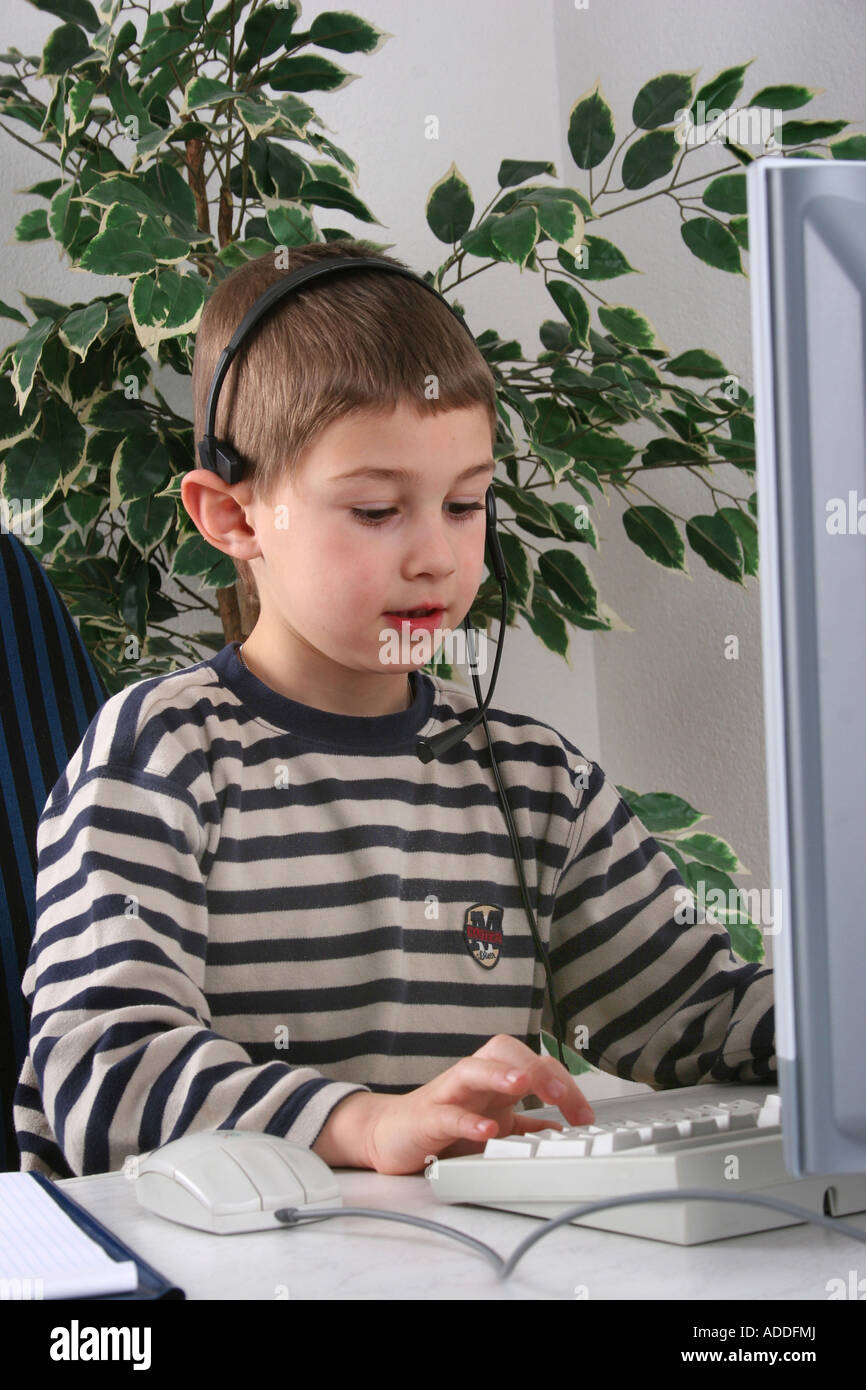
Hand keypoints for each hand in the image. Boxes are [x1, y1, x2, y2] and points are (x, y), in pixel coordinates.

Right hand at [362, 1034, 594, 1174]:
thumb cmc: (442, 1126)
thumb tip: (561, 1130)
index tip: (584, 1116)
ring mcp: (447, 1095)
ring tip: (522, 1085)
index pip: (534, 1065)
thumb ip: (525, 1127)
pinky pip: (447, 1114)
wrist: (391, 1136)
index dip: (564, 1084)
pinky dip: (467, 1120)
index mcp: (493, 1080)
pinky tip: (485, 1129)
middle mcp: (472, 1080)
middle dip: (535, 1068)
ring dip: (499, 1074)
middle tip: (559, 1095)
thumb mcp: (493, 1126)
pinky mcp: (425, 1118)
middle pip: (504, 1051)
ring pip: (472, 1069)